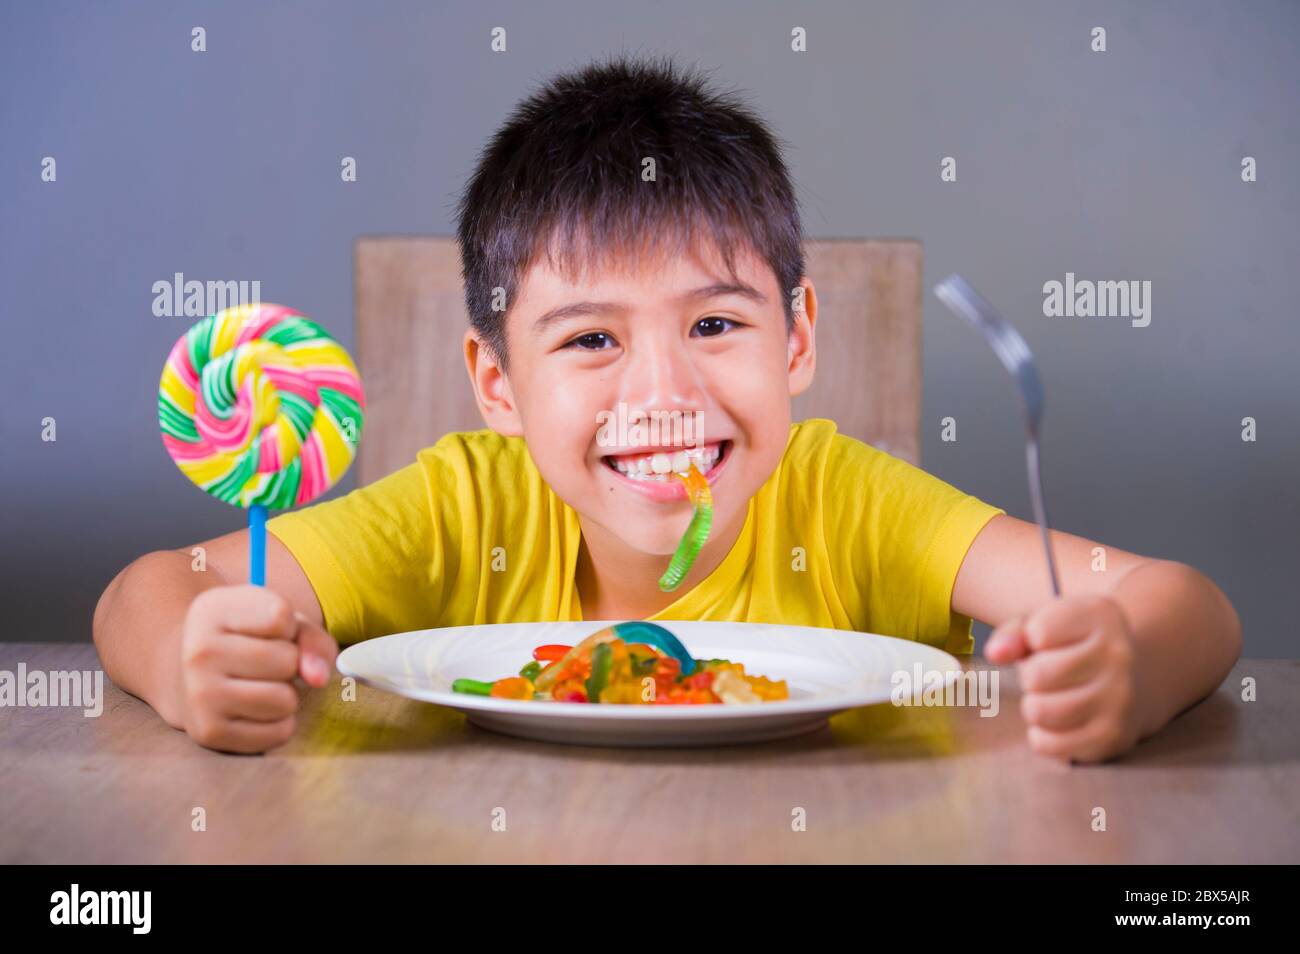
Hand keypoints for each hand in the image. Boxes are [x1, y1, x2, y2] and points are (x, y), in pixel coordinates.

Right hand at [179, 585, 337, 753]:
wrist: (186, 675)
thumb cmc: (246, 642)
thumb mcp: (278, 622)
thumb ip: (311, 639)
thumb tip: (318, 678)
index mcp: (213, 611)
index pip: (281, 616)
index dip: (288, 627)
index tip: (267, 630)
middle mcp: (199, 652)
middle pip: (287, 661)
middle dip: (290, 663)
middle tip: (265, 664)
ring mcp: (200, 695)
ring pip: (285, 700)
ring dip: (287, 695)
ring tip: (261, 685)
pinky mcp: (209, 732)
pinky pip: (280, 733)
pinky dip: (280, 723)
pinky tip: (256, 710)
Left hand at [984, 594, 1142, 763]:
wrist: (1133, 680)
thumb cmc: (1072, 647)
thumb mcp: (1045, 624)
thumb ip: (1014, 633)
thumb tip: (995, 653)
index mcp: (1101, 616)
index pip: (1037, 633)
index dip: (1030, 639)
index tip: (1049, 641)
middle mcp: (1118, 655)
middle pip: (1035, 676)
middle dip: (1030, 676)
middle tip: (1049, 674)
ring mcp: (1120, 699)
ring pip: (1038, 711)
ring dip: (1034, 705)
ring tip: (1053, 696)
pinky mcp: (1112, 738)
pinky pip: (1046, 744)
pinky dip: (1041, 735)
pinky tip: (1059, 721)